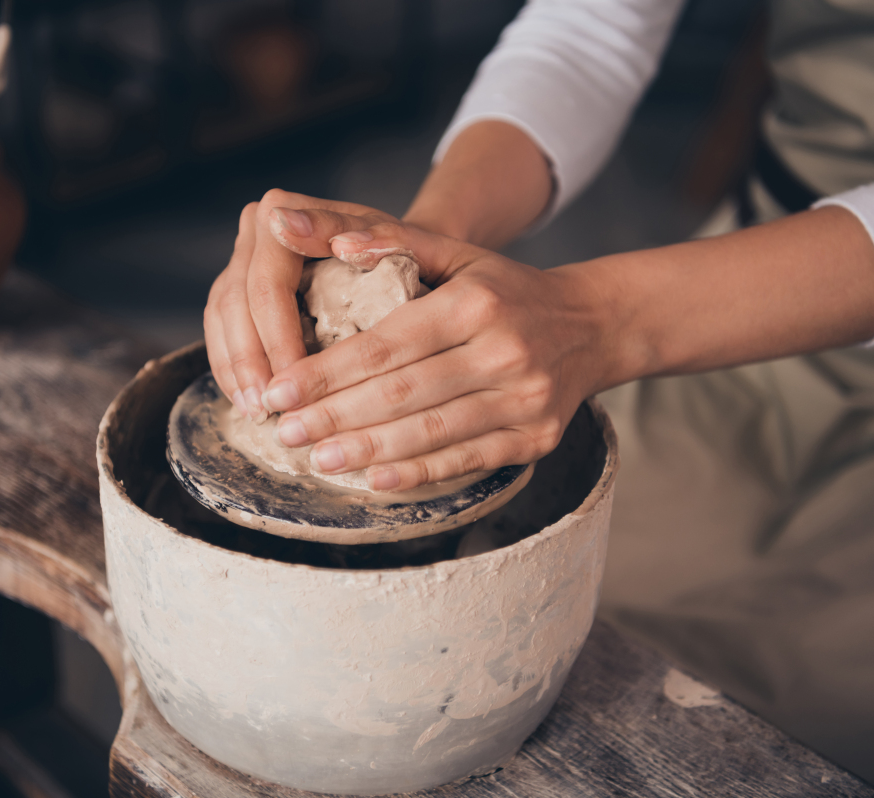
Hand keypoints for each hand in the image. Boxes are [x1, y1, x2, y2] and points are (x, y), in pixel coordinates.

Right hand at [203, 190, 397, 420]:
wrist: (406, 258)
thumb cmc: (410, 256)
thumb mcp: (405, 244)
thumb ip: (374, 236)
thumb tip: (316, 234)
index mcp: (284, 210)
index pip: (267, 284)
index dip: (277, 339)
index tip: (296, 383)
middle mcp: (256, 228)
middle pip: (235, 301)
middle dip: (251, 362)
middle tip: (268, 409)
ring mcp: (242, 257)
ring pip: (221, 317)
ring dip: (235, 371)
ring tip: (257, 412)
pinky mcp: (238, 286)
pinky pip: (220, 329)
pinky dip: (231, 368)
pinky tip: (248, 401)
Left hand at [260, 211, 619, 491]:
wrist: (593, 327)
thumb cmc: (506, 290)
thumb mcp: (459, 253)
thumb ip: (395, 242)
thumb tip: (334, 241)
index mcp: (477, 302)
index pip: (386, 344)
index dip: (327, 372)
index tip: (280, 391)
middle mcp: (504, 351)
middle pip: (402, 393)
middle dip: (335, 416)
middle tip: (285, 432)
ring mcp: (525, 399)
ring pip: (430, 432)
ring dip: (367, 450)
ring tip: (318, 459)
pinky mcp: (537, 438)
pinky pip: (467, 460)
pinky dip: (418, 473)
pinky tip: (374, 479)